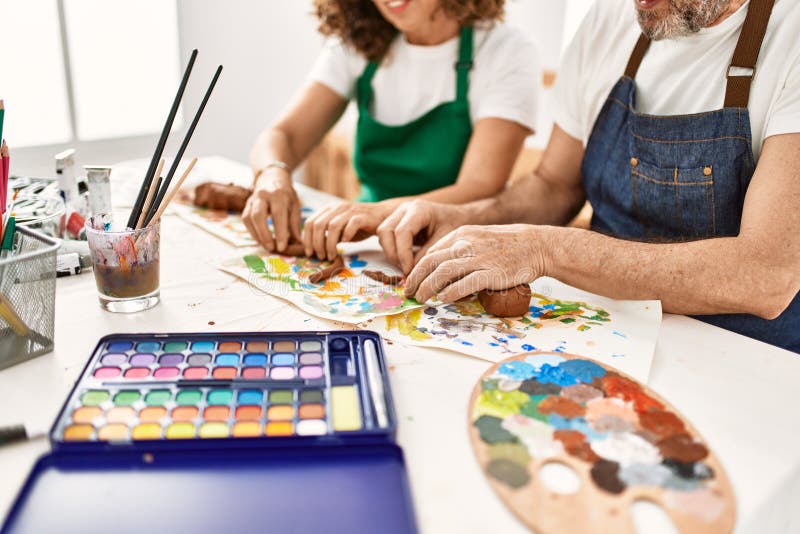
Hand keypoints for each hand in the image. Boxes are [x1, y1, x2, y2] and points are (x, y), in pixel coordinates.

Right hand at [242, 169, 301, 251]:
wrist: (272, 179)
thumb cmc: (286, 196)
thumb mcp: (294, 206)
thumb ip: (295, 225)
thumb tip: (298, 245)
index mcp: (279, 194)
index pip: (278, 215)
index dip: (280, 232)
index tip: (282, 247)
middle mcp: (264, 195)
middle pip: (259, 215)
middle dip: (265, 234)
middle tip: (271, 248)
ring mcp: (253, 198)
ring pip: (250, 218)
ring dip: (257, 235)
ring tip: (266, 246)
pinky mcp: (247, 204)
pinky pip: (246, 219)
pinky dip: (252, 232)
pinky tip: (260, 240)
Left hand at [302, 201, 388, 260]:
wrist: (381, 217)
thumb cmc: (359, 227)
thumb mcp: (339, 230)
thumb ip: (327, 235)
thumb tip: (313, 249)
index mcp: (328, 210)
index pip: (309, 222)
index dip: (307, 239)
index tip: (309, 253)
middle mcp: (337, 208)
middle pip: (318, 225)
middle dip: (316, 243)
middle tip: (320, 256)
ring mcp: (350, 211)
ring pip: (332, 226)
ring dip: (330, 244)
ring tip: (331, 255)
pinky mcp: (363, 216)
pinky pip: (351, 224)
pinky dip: (346, 235)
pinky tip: (345, 244)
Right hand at [377, 199, 467, 274]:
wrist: (457, 216)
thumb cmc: (454, 226)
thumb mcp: (445, 241)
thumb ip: (428, 255)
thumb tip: (412, 272)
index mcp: (419, 209)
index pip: (402, 232)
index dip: (403, 254)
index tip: (409, 271)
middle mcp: (405, 209)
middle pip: (385, 231)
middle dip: (393, 254)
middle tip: (405, 271)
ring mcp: (398, 214)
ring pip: (382, 234)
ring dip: (391, 253)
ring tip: (406, 267)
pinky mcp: (396, 222)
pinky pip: (386, 237)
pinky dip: (392, 250)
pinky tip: (405, 261)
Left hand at [404, 224, 547, 302]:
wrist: (536, 245)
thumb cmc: (507, 244)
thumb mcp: (479, 238)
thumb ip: (459, 250)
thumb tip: (439, 269)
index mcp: (462, 234)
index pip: (431, 251)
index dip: (417, 268)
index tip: (411, 280)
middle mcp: (468, 244)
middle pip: (432, 261)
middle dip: (416, 278)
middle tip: (408, 292)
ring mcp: (480, 258)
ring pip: (443, 272)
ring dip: (428, 287)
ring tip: (420, 298)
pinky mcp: (492, 273)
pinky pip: (465, 284)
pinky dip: (451, 292)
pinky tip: (443, 299)